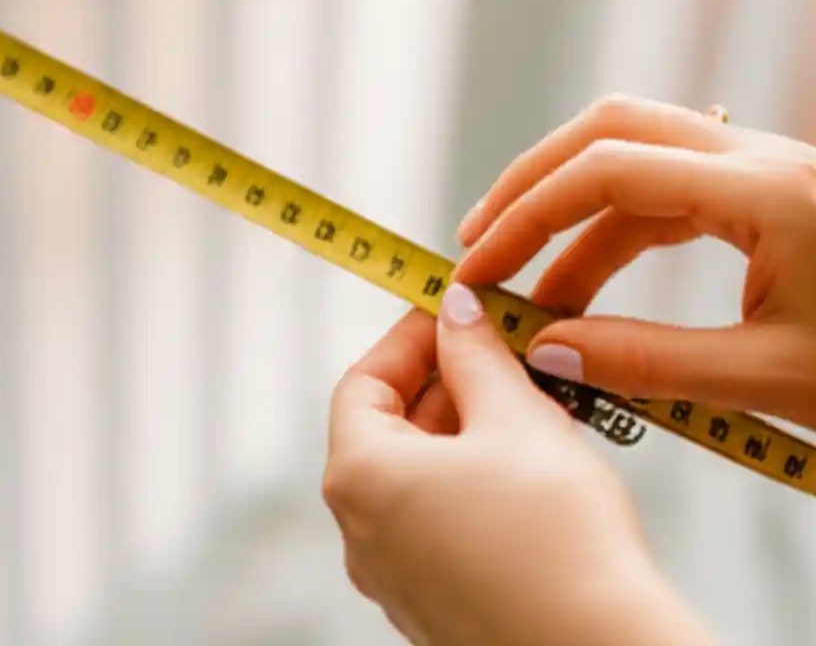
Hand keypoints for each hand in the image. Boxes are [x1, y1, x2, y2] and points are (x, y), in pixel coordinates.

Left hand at [324, 285, 713, 644]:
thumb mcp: (516, 418)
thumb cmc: (556, 539)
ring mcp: (392, 576)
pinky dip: (471, 485)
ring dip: (465, 434)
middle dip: (446, 385)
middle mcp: (359, 533)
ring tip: (531, 408)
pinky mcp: (431, 605)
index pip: (362, 384)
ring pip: (417, 479)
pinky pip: (437, 524)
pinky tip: (530, 470)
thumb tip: (456, 311)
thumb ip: (476, 355)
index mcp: (359, 477)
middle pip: (387, 431)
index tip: (456, 314)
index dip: (409, 340)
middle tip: (507, 354)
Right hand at [453, 94, 815, 429]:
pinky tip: (586, 292)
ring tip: (530, 296)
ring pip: (635, 160)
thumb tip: (547, 354)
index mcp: (768, 191)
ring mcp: (764, 174)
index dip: (526, 215)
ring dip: (570, 219)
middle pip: (611, 130)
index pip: (608, 169)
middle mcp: (761, 162)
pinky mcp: (767, 199)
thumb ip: (646, 364)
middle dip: (532, 186)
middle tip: (480, 246)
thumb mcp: (769, 379)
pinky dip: (612, 237)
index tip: (479, 269)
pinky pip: (666, 195)